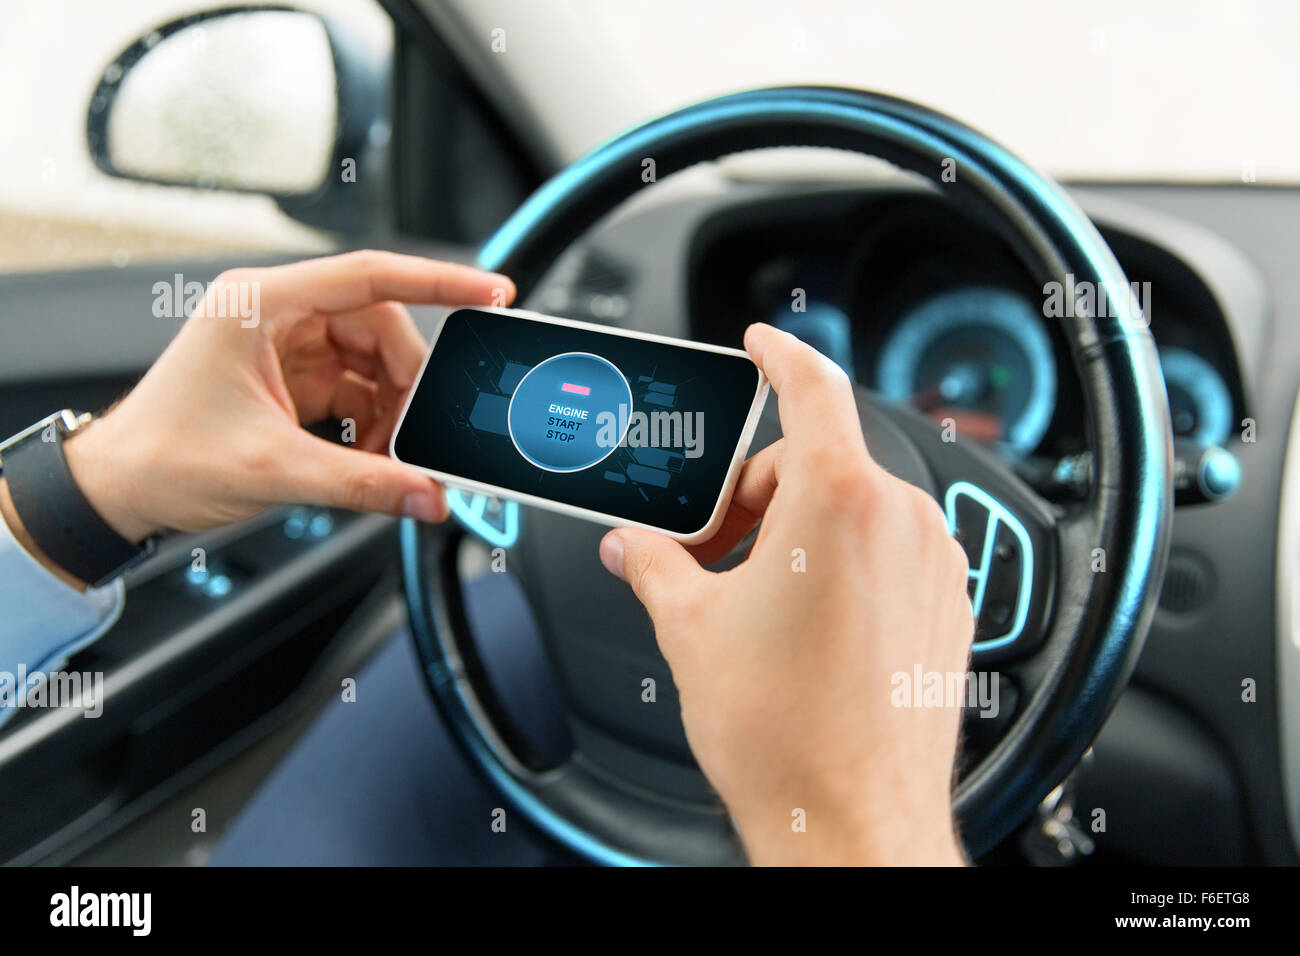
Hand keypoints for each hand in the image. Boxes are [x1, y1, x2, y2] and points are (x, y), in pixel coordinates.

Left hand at [62, 250, 512, 544]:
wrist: (116, 490)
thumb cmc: (162, 458)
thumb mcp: (272, 470)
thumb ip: (362, 483)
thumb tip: (427, 495)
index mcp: (261, 303)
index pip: (370, 275)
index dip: (439, 281)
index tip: (489, 291)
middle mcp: (276, 313)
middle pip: (380, 325)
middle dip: (408, 380)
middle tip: (423, 430)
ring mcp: (285, 344)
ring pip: (373, 359)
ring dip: (393, 407)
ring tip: (388, 455)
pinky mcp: (292, 376)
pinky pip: (356, 387)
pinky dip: (375, 421)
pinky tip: (373, 455)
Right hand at [597, 323, 973, 865]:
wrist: (852, 823)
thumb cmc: (787, 736)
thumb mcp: (693, 630)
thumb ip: (656, 566)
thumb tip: (634, 547)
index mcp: (840, 503)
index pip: (813, 389)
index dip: (781, 355)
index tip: (763, 343)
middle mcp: (900, 522)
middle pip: (816, 463)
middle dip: (755, 493)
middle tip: (710, 548)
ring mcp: (934, 564)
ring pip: (853, 508)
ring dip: (798, 532)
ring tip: (753, 599)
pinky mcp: (949, 605)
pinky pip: (887, 550)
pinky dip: (842, 562)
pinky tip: (804, 620)